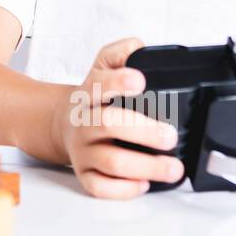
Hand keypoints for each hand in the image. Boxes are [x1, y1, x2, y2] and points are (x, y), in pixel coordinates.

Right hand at [55, 37, 183, 198]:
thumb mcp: (101, 68)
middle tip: (171, 136)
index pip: (98, 84)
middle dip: (143, 131)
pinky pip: (100, 188)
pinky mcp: (84, 175)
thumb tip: (139, 46)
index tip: (140, 80)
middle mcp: (83, 122)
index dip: (117, 82)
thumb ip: (119, 53)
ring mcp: (82, 151)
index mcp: (88, 94)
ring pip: (110, 162)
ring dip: (145, 167)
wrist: (62, 124)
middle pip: (107, 125)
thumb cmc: (92, 100)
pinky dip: (124, 189)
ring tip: (173, 168)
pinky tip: (144, 183)